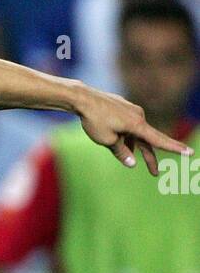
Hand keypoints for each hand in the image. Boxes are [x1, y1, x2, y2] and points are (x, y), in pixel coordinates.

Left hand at [76, 85, 192, 174]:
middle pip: (147, 141)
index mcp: (137, 125)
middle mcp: (138, 116)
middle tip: (154, 174)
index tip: (189, 152)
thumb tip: (133, 163)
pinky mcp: (124, 109)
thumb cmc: (94, 121)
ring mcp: (132, 111)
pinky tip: (115, 139)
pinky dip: (125, 136)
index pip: (159, 140)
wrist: (83, 98)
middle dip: (149, 158)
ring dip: (130, 146)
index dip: (175, 148)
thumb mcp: (107, 141)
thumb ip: (122, 153)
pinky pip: (128, 126)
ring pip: (136, 134)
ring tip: (118, 150)